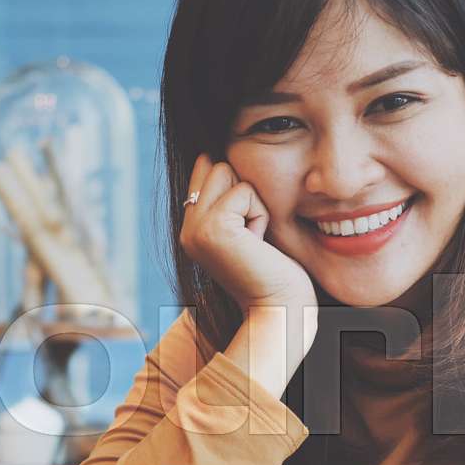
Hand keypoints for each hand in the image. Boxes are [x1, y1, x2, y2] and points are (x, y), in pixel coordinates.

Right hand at [180, 152, 316, 314]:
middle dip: (246, 193)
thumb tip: (213, 154)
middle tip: (253, 236)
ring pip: (229, 172)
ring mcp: (195, 228)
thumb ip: (228, 198)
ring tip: (255, 239)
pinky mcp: (213, 227)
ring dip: (254, 202)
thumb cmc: (273, 273)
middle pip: (217, 165)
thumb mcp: (245, 229)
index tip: (248, 223)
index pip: (204, 169)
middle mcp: (187, 228)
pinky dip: (260, 214)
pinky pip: (245, 191)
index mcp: (191, 228)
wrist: (278, 310)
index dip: (233, 183)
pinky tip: (258, 244)